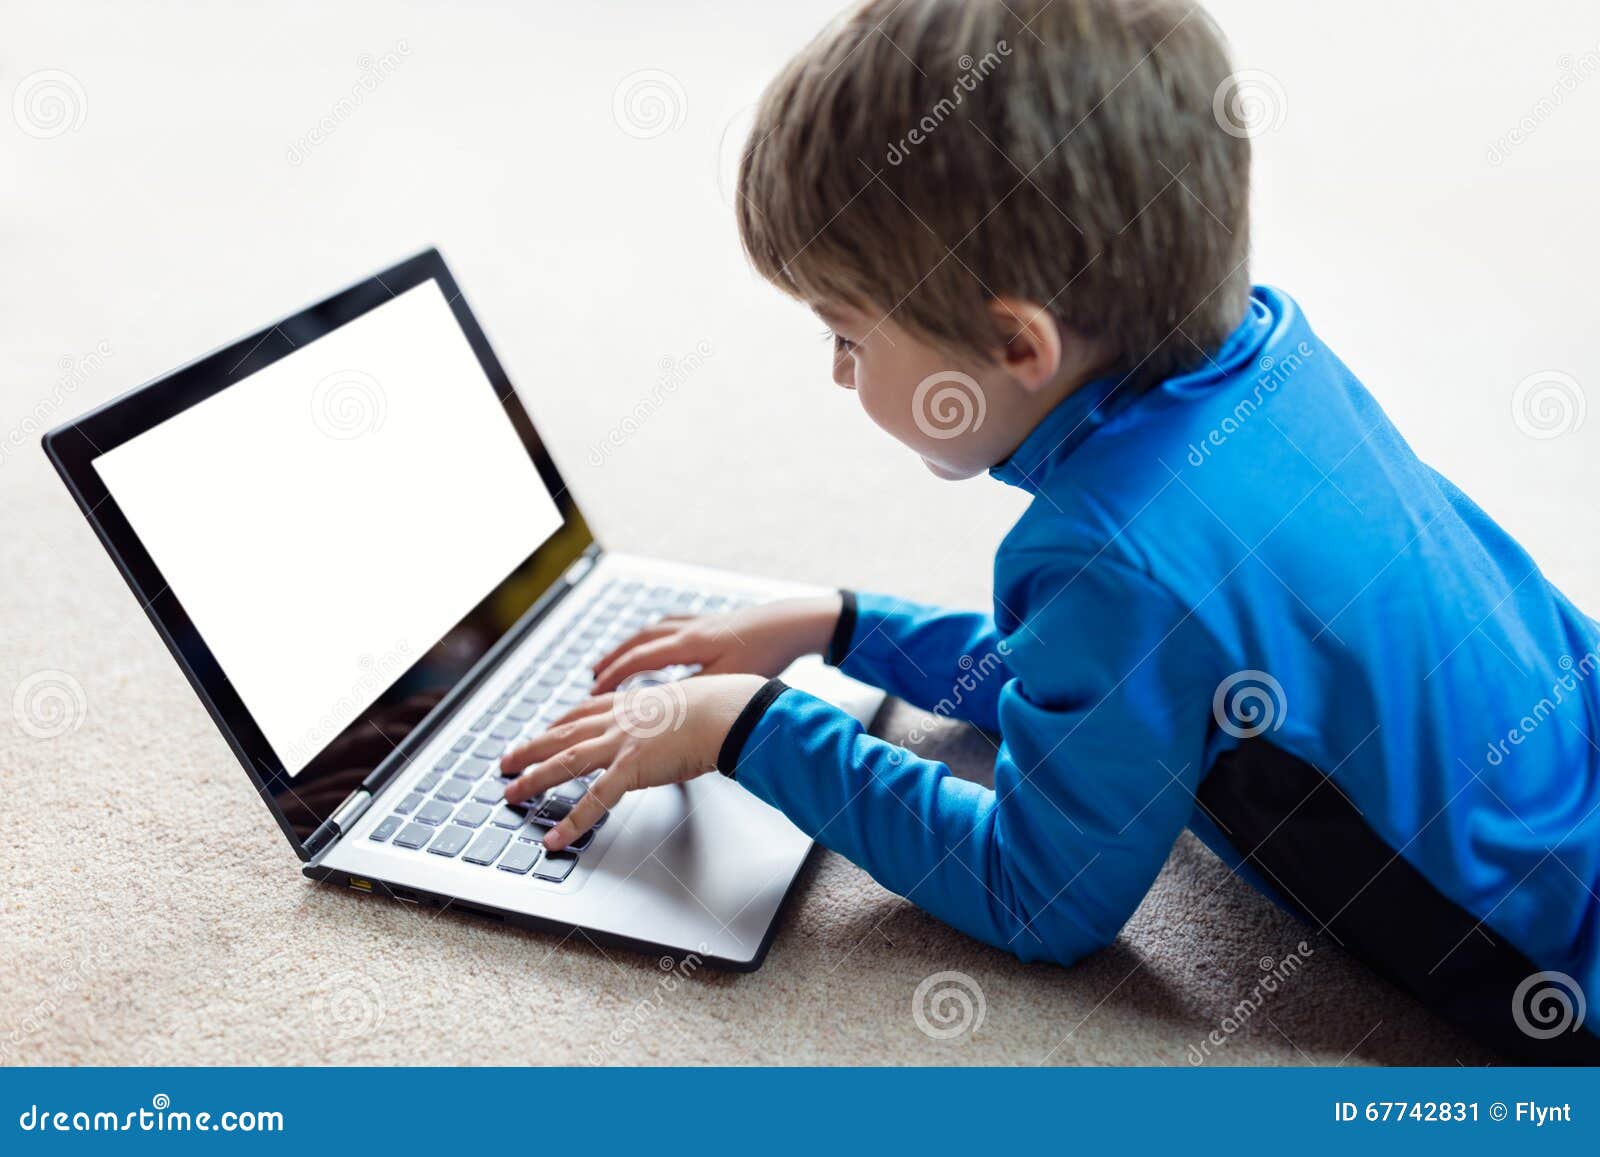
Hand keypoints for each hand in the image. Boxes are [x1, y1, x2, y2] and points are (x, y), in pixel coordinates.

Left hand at [498, 673, 767, 850]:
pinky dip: (571, 822)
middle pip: (562, 733)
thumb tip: (687, 725)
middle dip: (530, 748)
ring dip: (532, 778)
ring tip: (509, 794)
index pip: (586, 710)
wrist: (730, 711)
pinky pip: (594, 800)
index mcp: (634, 702)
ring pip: (564, 762)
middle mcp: (620, 719)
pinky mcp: (631, 768)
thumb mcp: (690, 703)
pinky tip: (554, 839)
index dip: (560, 722)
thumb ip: (677, 716)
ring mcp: (621, 743)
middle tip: (506, 761)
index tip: (546, 728)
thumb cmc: (722, 706)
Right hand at [590, 593, 841, 693]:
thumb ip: (694, 695)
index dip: (613, 676)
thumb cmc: (765, 653)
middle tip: (591, 677)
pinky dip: (654, 635)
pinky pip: (670, 626)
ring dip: (629, 646)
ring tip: (614, 660)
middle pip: (638, 642)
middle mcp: (688, 630)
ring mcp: (699, 623)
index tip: (593, 690)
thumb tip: (662, 710)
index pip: (638, 659)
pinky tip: (654, 642)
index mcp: (689, 644)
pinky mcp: (711, 623)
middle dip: (612, 660)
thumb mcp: (728, 680)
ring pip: (652, 631)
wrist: (791, 624)